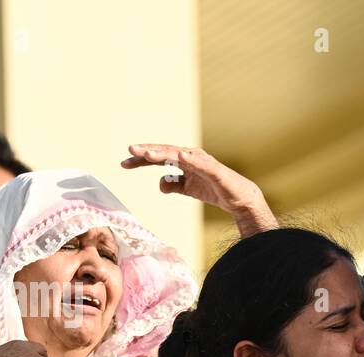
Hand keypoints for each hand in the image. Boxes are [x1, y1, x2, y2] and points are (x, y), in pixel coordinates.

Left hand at [122, 144, 277, 237]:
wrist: (238, 198)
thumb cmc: (214, 190)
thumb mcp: (188, 190)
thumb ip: (173, 185)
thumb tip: (159, 184)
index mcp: (182, 161)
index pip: (158, 159)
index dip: (141, 160)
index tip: (124, 163)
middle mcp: (190, 157)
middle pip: (165, 152)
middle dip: (148, 151)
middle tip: (130, 151)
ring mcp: (202, 162)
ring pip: (179, 155)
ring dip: (163, 153)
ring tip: (148, 153)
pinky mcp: (214, 170)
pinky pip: (201, 163)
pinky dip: (191, 159)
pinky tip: (180, 156)